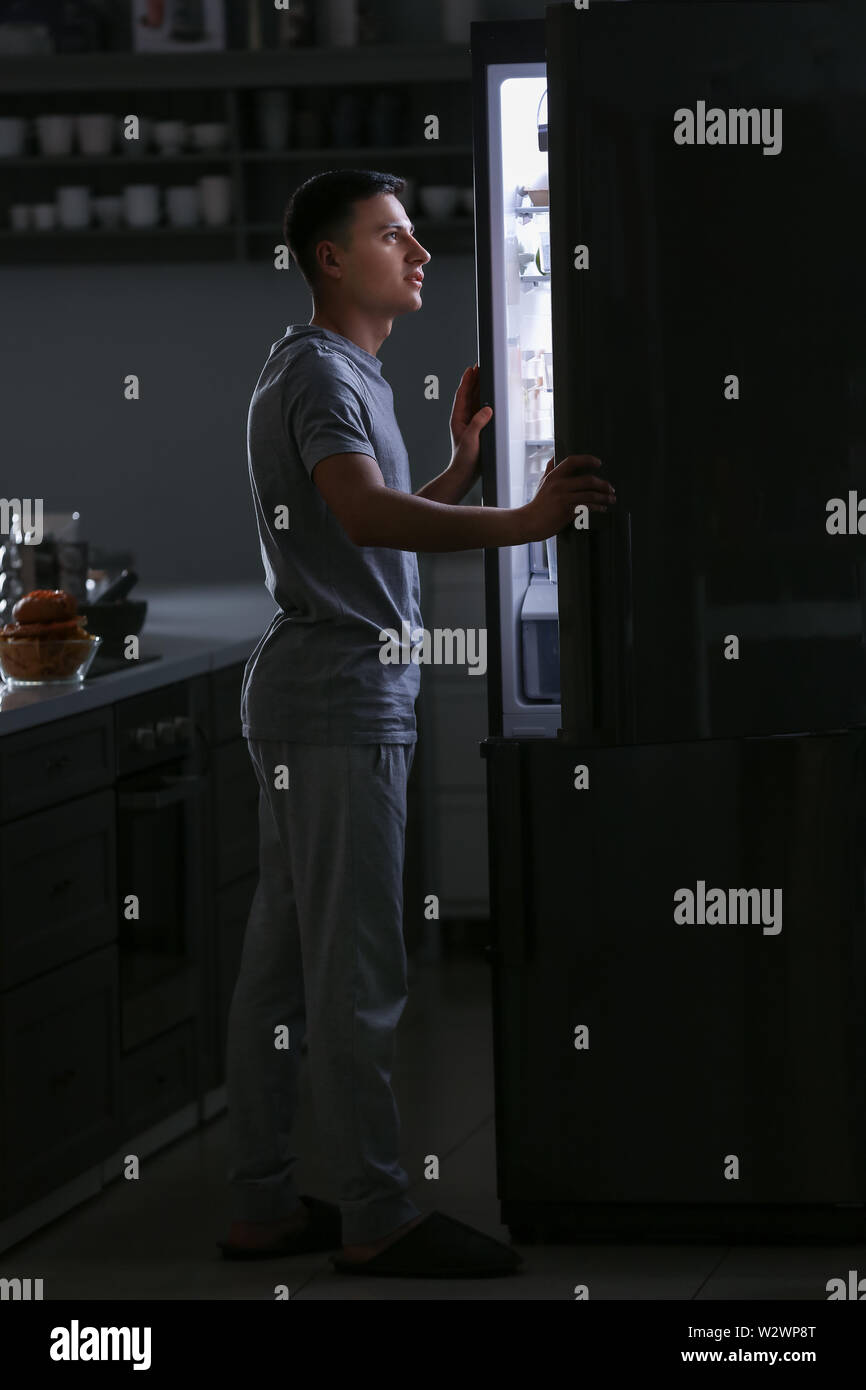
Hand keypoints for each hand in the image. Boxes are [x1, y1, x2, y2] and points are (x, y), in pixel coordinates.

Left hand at [449, 363, 492, 483]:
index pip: (462, 395)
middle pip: (469, 395)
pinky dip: (487, 402)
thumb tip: (487, 409)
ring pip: (476, 402)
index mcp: (458, 418)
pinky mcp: (478, 430)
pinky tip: (493, 397)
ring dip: (481, 389)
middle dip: (475, 381)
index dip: (467, 381)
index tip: (471, 369)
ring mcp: (471, 424)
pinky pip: (483, 412)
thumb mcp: (471, 439)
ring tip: (487, 377)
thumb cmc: (464, 459)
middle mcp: (463, 419)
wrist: (465, 474)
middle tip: (481, 367)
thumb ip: (478, 422)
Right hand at [522, 454, 615, 541]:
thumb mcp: (542, 484)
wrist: (528, 523)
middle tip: (611, 489)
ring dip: (604, 497)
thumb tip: (554, 457)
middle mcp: (559, 485)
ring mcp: (563, 498)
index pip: (572, 461)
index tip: (598, 463)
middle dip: (603, 485)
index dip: (587, 460)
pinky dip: (598, 507)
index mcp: (554, 476)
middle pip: (588, 480)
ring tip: (611, 499)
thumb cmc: (537, 504)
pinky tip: (602, 508)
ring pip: (590, 495)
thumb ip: (549, 470)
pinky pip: (587, 507)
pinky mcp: (566, 511)